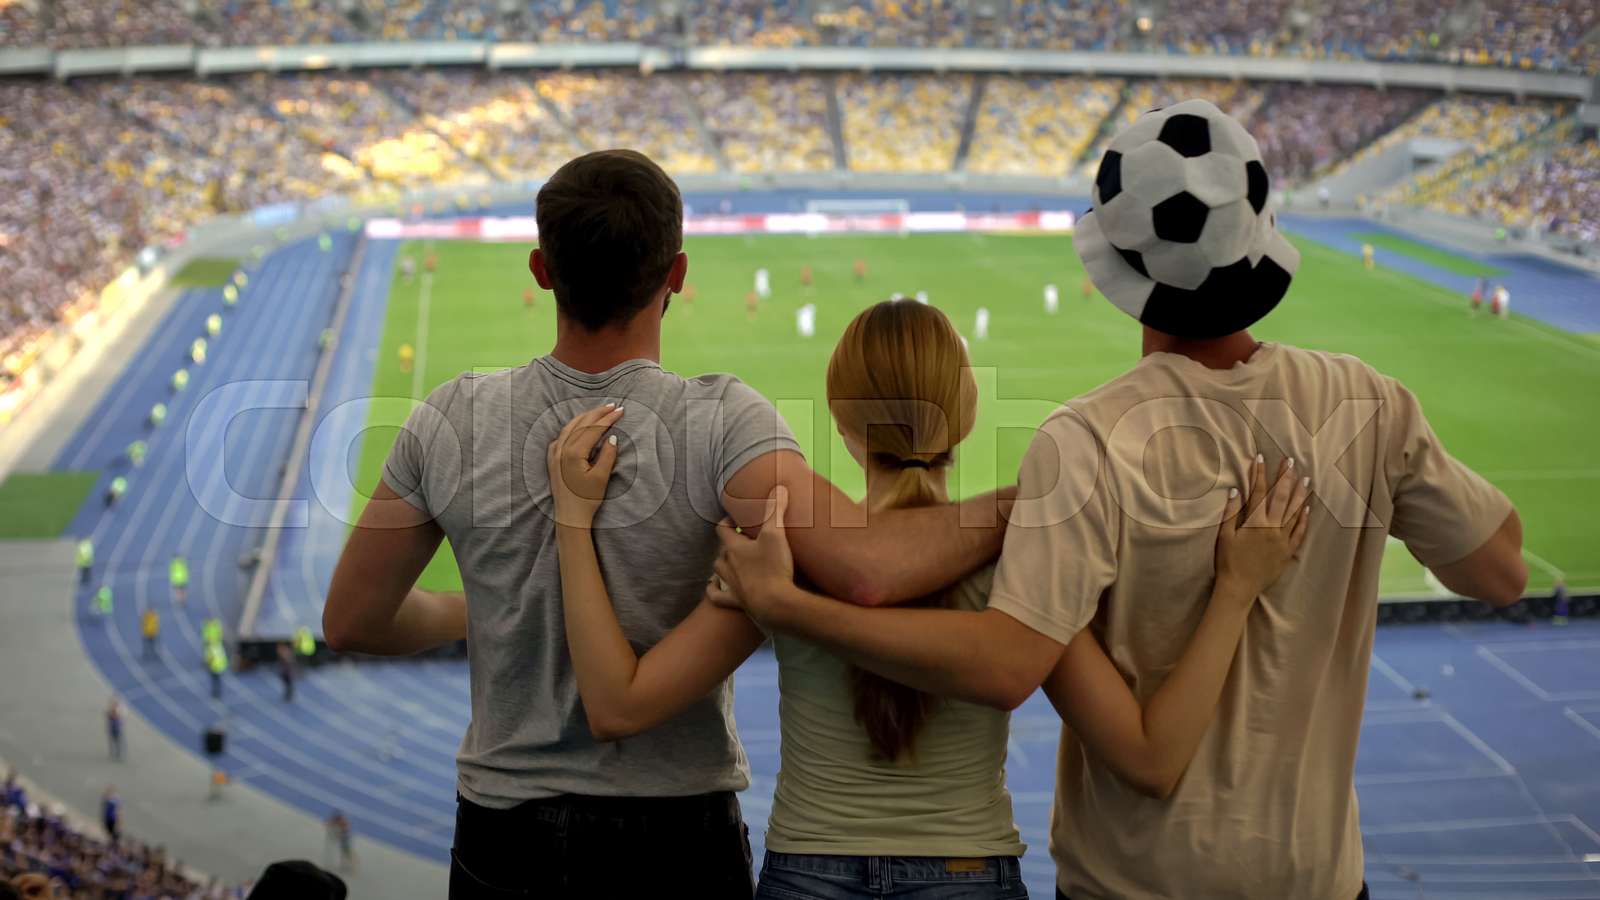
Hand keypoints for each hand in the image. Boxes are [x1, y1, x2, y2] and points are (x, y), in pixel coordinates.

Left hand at [546, 403, 623, 528]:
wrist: (569, 516)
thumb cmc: (586, 500)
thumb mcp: (601, 477)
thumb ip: (607, 455)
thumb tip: (612, 437)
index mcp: (573, 453)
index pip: (593, 428)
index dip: (608, 419)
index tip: (621, 411)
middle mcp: (561, 450)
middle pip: (581, 424)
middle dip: (598, 413)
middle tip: (613, 406)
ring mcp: (555, 454)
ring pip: (570, 428)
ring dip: (585, 417)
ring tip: (598, 412)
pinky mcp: (553, 460)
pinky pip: (561, 437)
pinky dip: (572, 427)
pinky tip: (577, 428)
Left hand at [706, 486, 792, 622]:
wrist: (774, 604)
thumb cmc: (773, 567)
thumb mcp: (776, 534)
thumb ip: (776, 510)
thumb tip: (779, 488)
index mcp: (734, 548)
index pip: (723, 529)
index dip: (728, 522)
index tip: (736, 519)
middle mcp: (728, 566)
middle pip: (721, 551)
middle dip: (729, 544)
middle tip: (741, 540)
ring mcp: (730, 585)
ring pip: (718, 571)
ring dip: (722, 565)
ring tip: (731, 561)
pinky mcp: (736, 602)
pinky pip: (717, 596)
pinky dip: (714, 591)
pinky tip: (713, 587)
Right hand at [1214, 455, 1310, 604]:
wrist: (1239, 588)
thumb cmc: (1228, 562)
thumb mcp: (1224, 536)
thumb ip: (1231, 513)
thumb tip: (1236, 490)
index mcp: (1254, 522)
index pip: (1258, 492)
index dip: (1259, 473)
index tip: (1261, 457)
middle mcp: (1271, 528)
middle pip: (1280, 498)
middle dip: (1285, 478)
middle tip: (1290, 462)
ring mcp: (1282, 540)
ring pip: (1293, 512)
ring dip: (1299, 494)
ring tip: (1305, 478)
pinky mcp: (1288, 551)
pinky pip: (1299, 532)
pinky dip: (1303, 519)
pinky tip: (1307, 508)